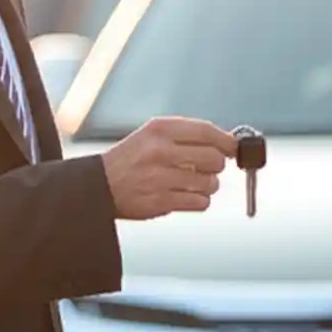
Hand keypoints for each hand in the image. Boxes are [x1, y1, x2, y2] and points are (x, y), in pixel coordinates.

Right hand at [101, 117, 237, 219]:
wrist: (97, 186)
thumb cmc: (130, 159)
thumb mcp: (151, 135)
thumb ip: (186, 136)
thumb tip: (227, 143)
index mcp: (159, 129)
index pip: (206, 131)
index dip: (226, 140)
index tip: (234, 147)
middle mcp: (159, 151)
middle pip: (213, 159)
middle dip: (216, 166)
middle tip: (207, 168)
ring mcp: (159, 178)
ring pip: (210, 183)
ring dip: (208, 185)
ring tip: (192, 183)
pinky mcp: (160, 202)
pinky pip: (199, 203)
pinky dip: (199, 201)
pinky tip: (186, 195)